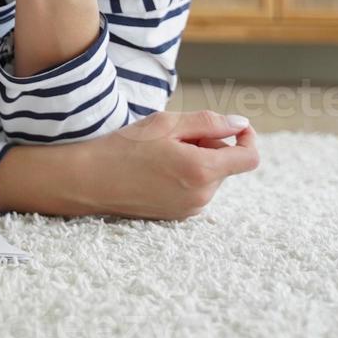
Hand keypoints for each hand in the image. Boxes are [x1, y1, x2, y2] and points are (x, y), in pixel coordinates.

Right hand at [81, 110, 259, 219]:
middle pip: (225, 164)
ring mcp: (190, 209)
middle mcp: (202, 195)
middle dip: (209, 145)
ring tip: (159, 154)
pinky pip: (195, 190)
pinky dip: (185, 176)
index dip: (247, 138)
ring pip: (209, 177)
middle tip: (172, 136)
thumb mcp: (165, 124)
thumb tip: (240, 123)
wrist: (88, 180)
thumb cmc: (122, 148)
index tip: (233, 126)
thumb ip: (208, 122)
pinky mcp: (177, 215)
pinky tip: (155, 170)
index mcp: (202, 170)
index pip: (249, 157)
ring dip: (196, 161)